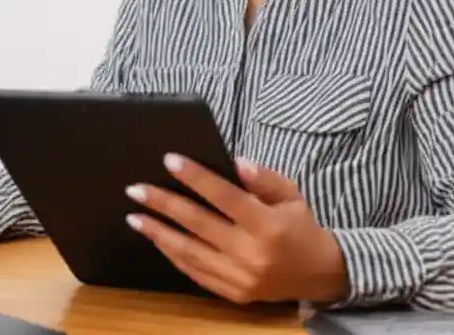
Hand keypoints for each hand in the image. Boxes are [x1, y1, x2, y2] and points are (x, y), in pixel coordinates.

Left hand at [125, 154, 347, 304]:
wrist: (318, 273)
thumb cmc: (300, 226)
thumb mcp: (291, 195)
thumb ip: (264, 178)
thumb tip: (234, 162)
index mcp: (268, 225)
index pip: (224, 196)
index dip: (196, 177)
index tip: (169, 160)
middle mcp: (251, 253)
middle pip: (198, 223)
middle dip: (163, 204)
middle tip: (135, 190)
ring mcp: (240, 277)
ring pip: (190, 251)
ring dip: (158, 233)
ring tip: (134, 217)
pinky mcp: (233, 293)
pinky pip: (195, 273)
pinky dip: (173, 255)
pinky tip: (157, 239)